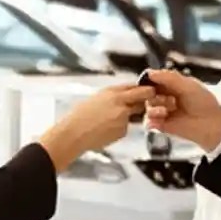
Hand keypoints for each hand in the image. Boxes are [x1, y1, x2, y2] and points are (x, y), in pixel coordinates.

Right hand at [37, 83, 155, 170]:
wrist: (74, 133)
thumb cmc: (80, 115)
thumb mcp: (97, 98)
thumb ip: (113, 96)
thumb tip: (127, 95)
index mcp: (112, 91)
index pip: (135, 86)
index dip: (142, 88)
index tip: (146, 90)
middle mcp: (121, 102)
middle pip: (143, 96)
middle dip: (146, 99)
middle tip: (145, 101)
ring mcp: (124, 117)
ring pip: (134, 114)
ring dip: (129, 116)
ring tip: (109, 120)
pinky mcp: (123, 130)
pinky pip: (126, 127)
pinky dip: (119, 128)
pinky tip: (106, 130)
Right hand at [142, 70, 220, 152]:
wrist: (212, 124)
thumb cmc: (204, 103)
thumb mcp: (188, 85)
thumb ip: (169, 78)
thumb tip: (150, 72)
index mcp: (172, 85)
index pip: (154, 80)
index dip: (150, 81)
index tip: (149, 83)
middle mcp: (166, 97)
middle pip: (148, 94)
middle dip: (152, 95)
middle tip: (162, 98)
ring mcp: (163, 112)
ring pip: (148, 107)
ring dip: (154, 108)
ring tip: (165, 111)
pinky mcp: (162, 125)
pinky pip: (149, 122)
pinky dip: (152, 120)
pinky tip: (162, 118)